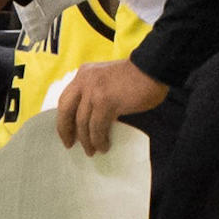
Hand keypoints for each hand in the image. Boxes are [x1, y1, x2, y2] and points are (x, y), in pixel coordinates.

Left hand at [53, 55, 167, 156]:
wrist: (155, 68)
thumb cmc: (138, 76)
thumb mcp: (109, 79)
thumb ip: (97, 92)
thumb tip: (91, 120)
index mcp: (85, 73)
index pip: (65, 98)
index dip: (63, 118)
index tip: (66, 132)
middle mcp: (85, 81)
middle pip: (66, 110)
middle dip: (66, 130)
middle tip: (70, 144)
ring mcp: (94, 91)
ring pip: (82, 122)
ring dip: (87, 140)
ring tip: (92, 151)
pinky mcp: (106, 102)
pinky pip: (97, 127)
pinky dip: (99, 139)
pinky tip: (104, 146)